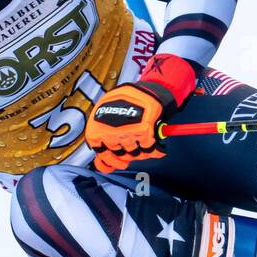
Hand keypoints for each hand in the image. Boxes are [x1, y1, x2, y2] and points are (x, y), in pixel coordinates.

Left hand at [87, 53, 195, 172]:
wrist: (144, 90)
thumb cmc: (123, 100)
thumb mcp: (105, 113)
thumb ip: (103, 133)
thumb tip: (103, 158)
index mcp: (97, 129)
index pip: (101, 155)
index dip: (109, 164)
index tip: (114, 167)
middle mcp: (110, 133)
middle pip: (121, 155)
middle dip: (129, 155)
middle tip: (134, 151)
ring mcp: (126, 133)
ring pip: (136, 154)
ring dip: (143, 152)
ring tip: (146, 147)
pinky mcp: (143, 132)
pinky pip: (149, 149)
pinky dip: (155, 150)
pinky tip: (158, 148)